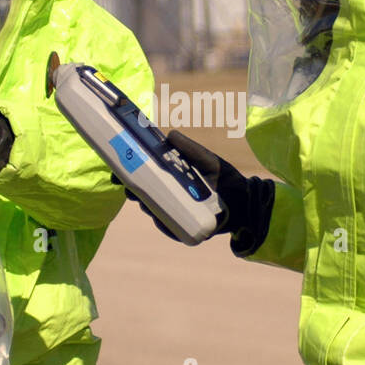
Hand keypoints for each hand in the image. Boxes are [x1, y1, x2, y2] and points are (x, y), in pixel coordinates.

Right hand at [121, 130, 274, 255]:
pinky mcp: (189, 229)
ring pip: (156, 212)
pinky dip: (165, 225)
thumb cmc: (226, 178)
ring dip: (146, 206)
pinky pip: (173, 229)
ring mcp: (179, 214)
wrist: (247, 200)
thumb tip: (170, 135)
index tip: (117, 170)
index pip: (145, 177)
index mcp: (173, 179)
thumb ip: (190, 149)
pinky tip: (159, 218)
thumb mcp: (207, 160)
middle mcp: (173, 197)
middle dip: (133, 191)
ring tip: (140, 199)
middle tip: (126, 186)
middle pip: (145, 196)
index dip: (129, 174)